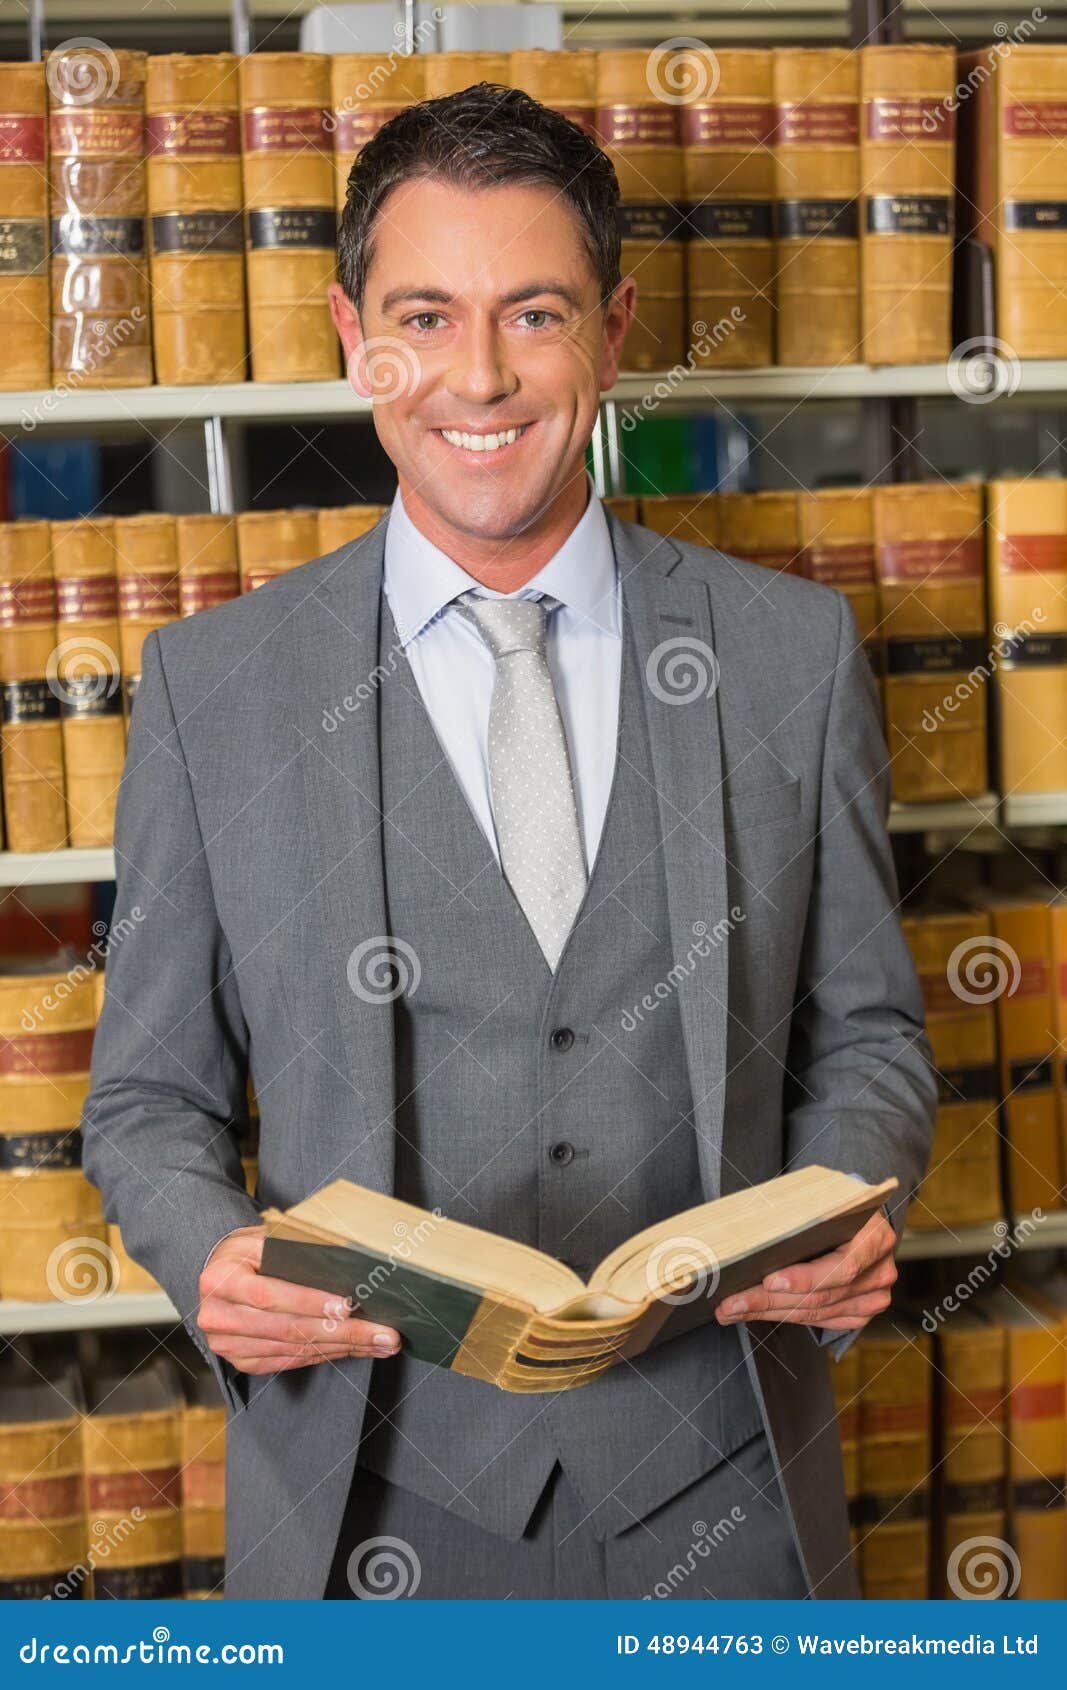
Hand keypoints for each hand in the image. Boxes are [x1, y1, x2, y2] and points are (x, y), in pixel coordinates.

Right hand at [196, 1225, 400, 1373]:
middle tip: (385, 1335)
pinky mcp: (240, 1361)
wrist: (217, 1275)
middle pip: (289, 1329)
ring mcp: (227, 1344)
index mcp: (222, 1278)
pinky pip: (289, 1361)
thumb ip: (292, 1247)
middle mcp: (218, 1316)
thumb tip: (346, 1257)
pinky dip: (325, 1355)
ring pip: (294, 1349)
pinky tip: (354, 1349)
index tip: (348, 1307)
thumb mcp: (262, 1238)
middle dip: (343, 1333)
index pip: (270, 1295)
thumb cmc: (249, 1252)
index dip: (310, 1302)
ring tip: (381, 1343)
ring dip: (343, 1348)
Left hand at [713, 1211, 897, 1332]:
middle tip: (730, 1304)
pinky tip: (757, 1312)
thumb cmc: (837, 1206)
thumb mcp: (826, 1201)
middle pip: (820, 1296)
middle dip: (769, 1300)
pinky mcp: (861, 1313)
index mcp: (876, 1238)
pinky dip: (785, 1317)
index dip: (804, 1278)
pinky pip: (820, 1320)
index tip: (768, 1281)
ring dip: (769, 1312)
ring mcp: (874, 1297)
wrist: (863, 1219)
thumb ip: (802, 1217)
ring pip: (815, 1312)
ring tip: (732, 1310)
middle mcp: (879, 1272)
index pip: (841, 1267)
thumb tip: (751, 1231)